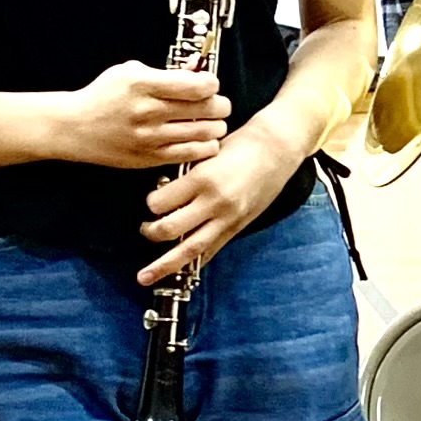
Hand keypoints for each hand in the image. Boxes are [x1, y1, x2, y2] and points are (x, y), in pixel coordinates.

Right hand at [51, 62, 229, 170]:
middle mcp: (149, 111)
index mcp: (144, 85)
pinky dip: (205, 146)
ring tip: (213, 123)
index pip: (196, 86)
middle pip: (206, 109)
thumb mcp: (129, 71)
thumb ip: (165, 72)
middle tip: (219, 104)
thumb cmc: (103, 96)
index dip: (212, 84)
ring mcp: (150, 137)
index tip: (211, 84)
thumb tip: (197, 70)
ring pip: (204, 134)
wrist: (75, 127)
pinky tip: (204, 140)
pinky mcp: (151, 158)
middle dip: (220, 105)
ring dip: (216, 127)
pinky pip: (191, 154)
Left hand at [137, 123, 300, 284]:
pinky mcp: (236, 228)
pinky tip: (180, 272)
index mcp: (202, 178)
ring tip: (146, 275)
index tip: (151, 201)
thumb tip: (163, 197)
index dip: (150, 204)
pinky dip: (193, 263)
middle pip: (169, 230)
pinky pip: (210, 252)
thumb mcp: (205, 155)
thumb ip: (186, 177)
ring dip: (164, 265)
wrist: (276, 150)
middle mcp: (213, 202)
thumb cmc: (240, 145)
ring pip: (189, 251)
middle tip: (145, 229)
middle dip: (150, 233)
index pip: (159, 203)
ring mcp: (226, 219)